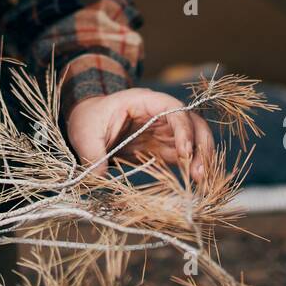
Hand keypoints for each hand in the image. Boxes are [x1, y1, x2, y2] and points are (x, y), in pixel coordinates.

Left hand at [66, 88, 214, 179]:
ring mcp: (165, 131)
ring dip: (201, 158)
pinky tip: (195, 183)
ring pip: (195, 140)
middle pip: (193, 123)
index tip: (184, 152)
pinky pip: (185, 156)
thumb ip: (92, 153)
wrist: (88, 125)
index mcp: (145, 102)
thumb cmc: (89, 120)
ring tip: (201, 181)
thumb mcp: (84, 133)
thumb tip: (99, 175)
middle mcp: (161, 114)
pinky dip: (192, 168)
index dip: (184, 128)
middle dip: (201, 145)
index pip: (174, 109)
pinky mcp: (165, 149)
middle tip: (200, 172)